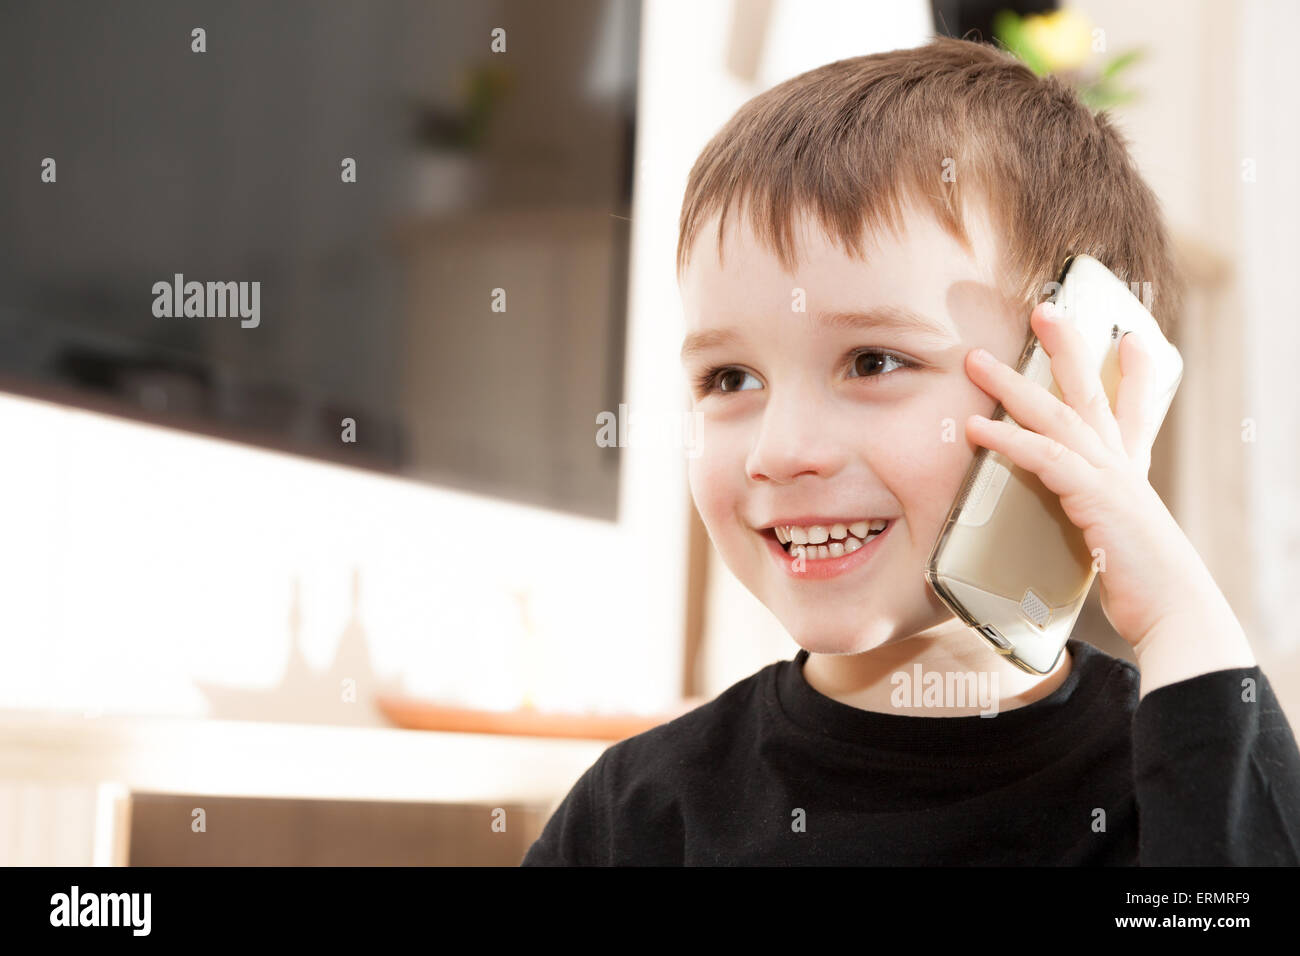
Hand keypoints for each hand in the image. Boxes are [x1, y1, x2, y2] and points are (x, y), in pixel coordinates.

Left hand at [962, 301, 1225, 653]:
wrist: (1174, 613)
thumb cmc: (1143, 588)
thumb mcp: (1117, 544)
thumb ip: (1096, 528)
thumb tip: (1081, 539)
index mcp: (1130, 472)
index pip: (1133, 410)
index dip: (1135, 372)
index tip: (1133, 338)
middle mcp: (1123, 465)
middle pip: (1093, 391)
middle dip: (1067, 347)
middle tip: (1044, 308)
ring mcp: (1111, 477)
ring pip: (1058, 414)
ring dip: (1013, 384)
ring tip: (976, 360)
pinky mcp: (1096, 498)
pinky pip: (1045, 458)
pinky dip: (1009, 441)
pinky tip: (978, 429)